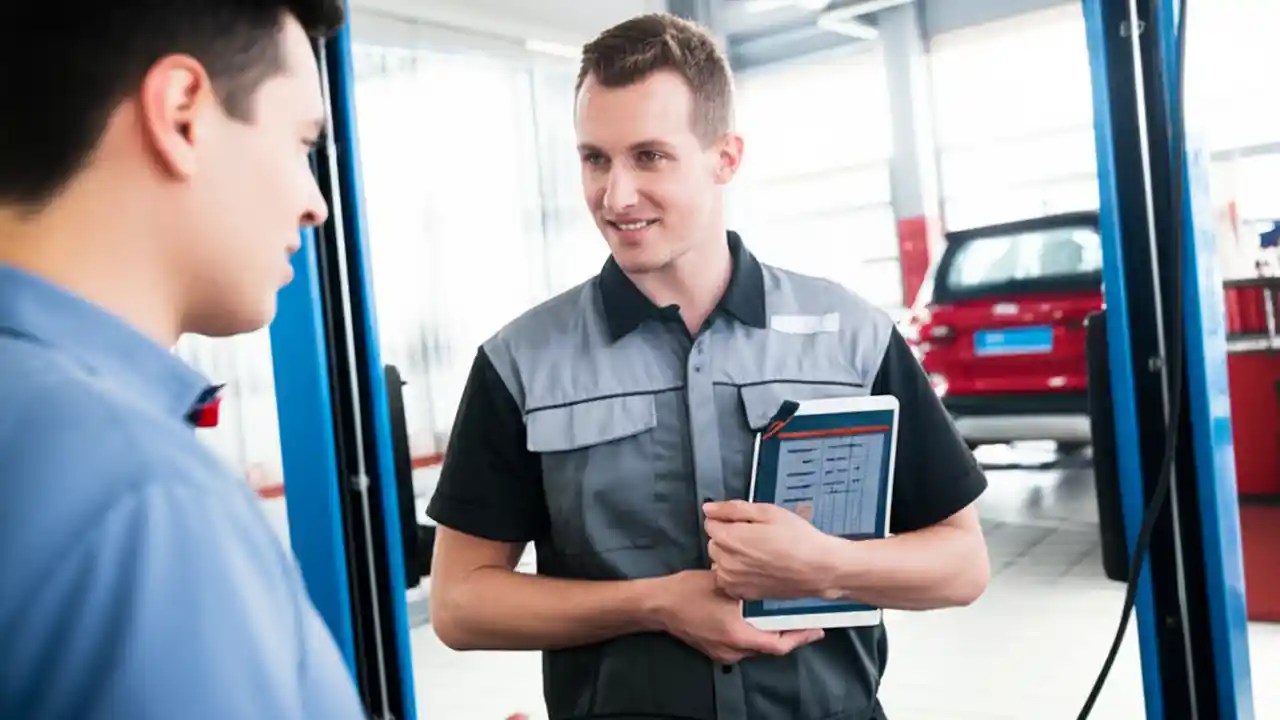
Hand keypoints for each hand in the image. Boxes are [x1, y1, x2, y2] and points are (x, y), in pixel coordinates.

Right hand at [656, 570, 823, 664]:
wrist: (659, 605)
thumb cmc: (689, 591)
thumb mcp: (724, 584)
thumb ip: (749, 589)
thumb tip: (774, 584)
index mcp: (738, 636)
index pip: (778, 645)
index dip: (800, 638)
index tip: (817, 629)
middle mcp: (733, 650)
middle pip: (770, 648)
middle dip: (789, 635)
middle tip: (805, 620)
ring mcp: (723, 653)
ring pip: (757, 647)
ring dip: (772, 634)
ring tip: (786, 618)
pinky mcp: (715, 650)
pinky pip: (744, 645)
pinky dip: (756, 634)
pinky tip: (760, 619)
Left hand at [704, 500, 838, 600]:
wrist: (818, 569)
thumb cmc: (797, 539)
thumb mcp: (767, 512)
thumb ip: (733, 509)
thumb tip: (709, 509)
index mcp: (729, 538)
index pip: (711, 523)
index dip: (728, 519)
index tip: (746, 523)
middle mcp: (726, 561)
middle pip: (714, 542)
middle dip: (729, 537)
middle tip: (756, 537)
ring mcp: (733, 580)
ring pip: (721, 561)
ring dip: (732, 556)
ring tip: (759, 554)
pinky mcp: (742, 593)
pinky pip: (729, 579)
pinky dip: (738, 574)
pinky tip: (758, 569)